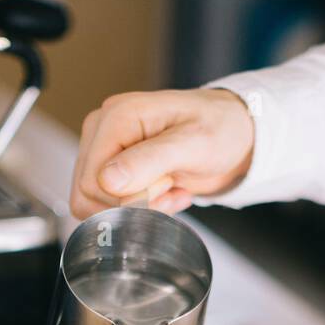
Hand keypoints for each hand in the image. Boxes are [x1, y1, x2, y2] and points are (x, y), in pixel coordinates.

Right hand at [70, 88, 254, 217]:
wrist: (235, 136)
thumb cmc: (220, 129)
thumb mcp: (193, 144)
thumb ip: (149, 161)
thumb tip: (107, 180)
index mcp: (117, 116)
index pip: (92, 180)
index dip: (126, 198)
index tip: (164, 185)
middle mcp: (104, 130)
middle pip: (90, 194)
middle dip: (134, 203)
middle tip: (169, 187)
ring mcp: (108, 150)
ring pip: (99, 204)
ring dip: (141, 207)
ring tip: (170, 189)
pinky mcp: (117, 168)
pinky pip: (112, 205)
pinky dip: (143, 208)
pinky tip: (168, 192)